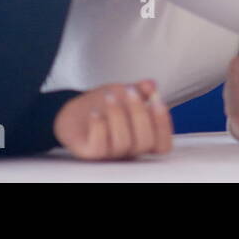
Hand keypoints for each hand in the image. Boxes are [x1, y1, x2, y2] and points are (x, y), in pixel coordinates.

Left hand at [53, 79, 173, 159]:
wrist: (74, 113)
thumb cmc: (103, 106)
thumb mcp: (124, 93)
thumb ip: (140, 89)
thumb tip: (151, 85)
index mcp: (142, 139)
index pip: (163, 144)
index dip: (163, 125)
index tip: (157, 101)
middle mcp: (129, 150)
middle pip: (145, 142)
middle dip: (140, 114)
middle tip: (130, 91)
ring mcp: (110, 153)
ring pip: (123, 143)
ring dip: (118, 115)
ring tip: (110, 96)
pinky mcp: (91, 153)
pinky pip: (99, 146)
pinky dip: (98, 126)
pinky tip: (95, 112)